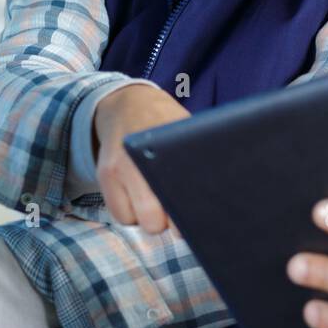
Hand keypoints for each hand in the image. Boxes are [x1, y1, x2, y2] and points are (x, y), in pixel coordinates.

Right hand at [92, 84, 189, 233]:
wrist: (127, 104)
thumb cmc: (165, 121)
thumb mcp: (186, 130)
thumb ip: (199, 158)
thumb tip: (223, 191)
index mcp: (165, 146)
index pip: (177, 193)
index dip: (188, 213)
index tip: (196, 218)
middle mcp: (139, 158)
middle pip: (153, 219)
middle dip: (169, 223)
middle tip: (179, 212)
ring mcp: (118, 168)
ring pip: (136, 220)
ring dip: (149, 218)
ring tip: (158, 200)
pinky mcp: (103, 175)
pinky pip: (119, 216)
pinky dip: (131, 214)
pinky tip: (141, 198)